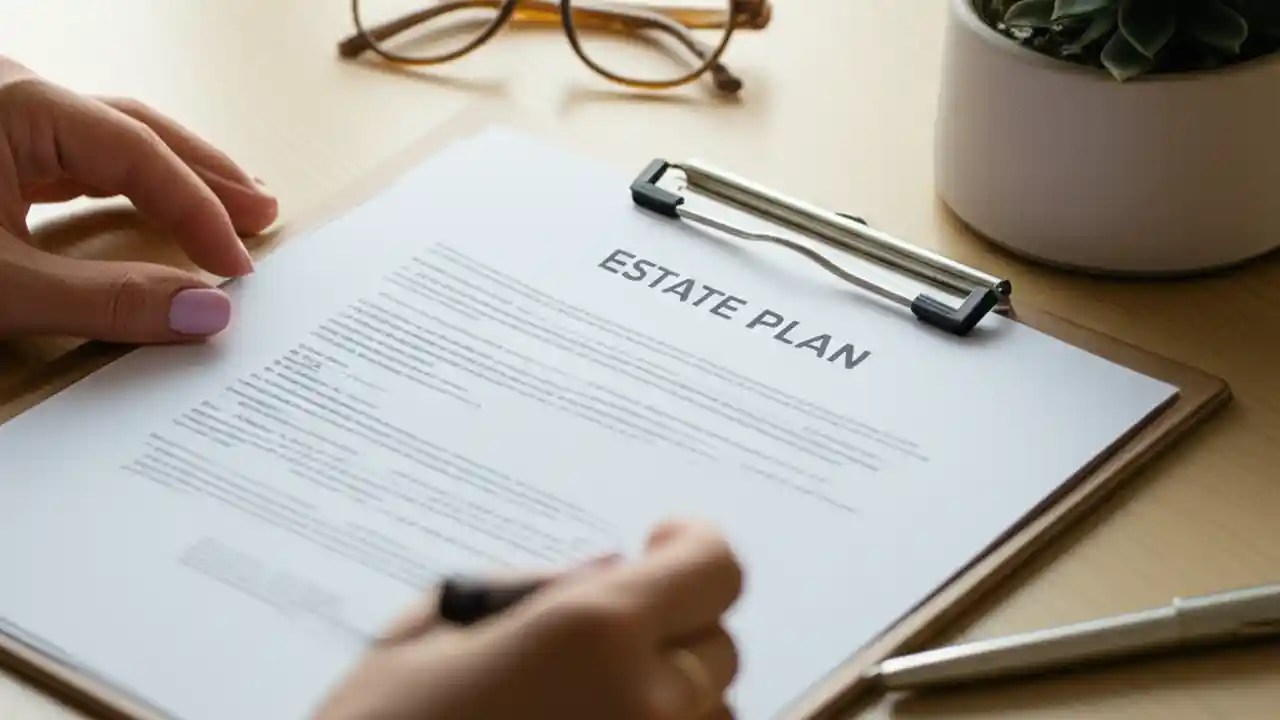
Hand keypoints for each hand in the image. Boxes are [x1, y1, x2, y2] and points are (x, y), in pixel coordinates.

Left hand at [0, 56, 276, 342]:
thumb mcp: (3, 289)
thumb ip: (107, 302)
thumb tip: (208, 313)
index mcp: (17, 105)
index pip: (137, 153)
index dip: (198, 210)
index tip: (236, 264)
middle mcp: (15, 98)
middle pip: (137, 132)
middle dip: (207, 178)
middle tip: (265, 216)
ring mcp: (4, 121)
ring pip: (114, 143)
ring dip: (177, 180)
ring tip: (235, 209)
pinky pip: (80, 160)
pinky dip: (132, 189)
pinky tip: (163, 206)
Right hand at [315, 519, 744, 719]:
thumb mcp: (433, 629)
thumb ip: (534, 586)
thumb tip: (610, 569)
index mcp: (595, 632)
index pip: (714, 570)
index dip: (693, 545)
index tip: (664, 540)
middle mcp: (646, 703)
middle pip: (719, 646)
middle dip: (674, 623)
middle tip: (612, 626)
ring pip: (713, 714)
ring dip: (672, 692)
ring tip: (597, 691)